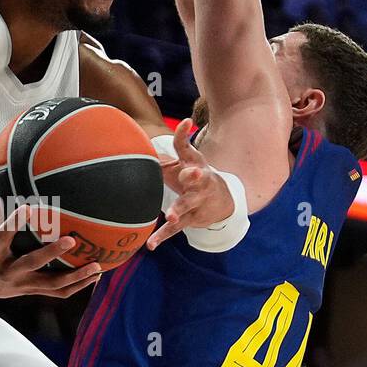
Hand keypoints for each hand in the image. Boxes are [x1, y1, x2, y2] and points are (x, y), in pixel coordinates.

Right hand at [0, 168, 101, 299]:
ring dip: (75, 277)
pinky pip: (58, 292)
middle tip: (72, 240)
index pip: (3, 236)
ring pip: (51, 284)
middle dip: (51, 253)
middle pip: (32, 263)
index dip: (14, 223)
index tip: (29, 208)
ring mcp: (22, 283)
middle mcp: (8, 270)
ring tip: (97, 267)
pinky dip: (77, 286)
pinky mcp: (32, 290)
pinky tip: (96, 276)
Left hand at [147, 120, 235, 250]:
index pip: (188, 147)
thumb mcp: (186, 161)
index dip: (185, 135)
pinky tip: (151, 245)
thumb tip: (141, 141)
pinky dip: (163, 236)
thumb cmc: (196, 177)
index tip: (186, 122)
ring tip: (171, 216)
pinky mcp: (193, 218)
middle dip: (194, 175)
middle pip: (196, 177)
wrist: (224, 201)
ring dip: (179, 209)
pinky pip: (177, 228)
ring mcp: (197, 200)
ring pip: (187, 205)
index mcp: (194, 163)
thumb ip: (165, 152)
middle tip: (192, 173)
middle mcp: (200, 181)